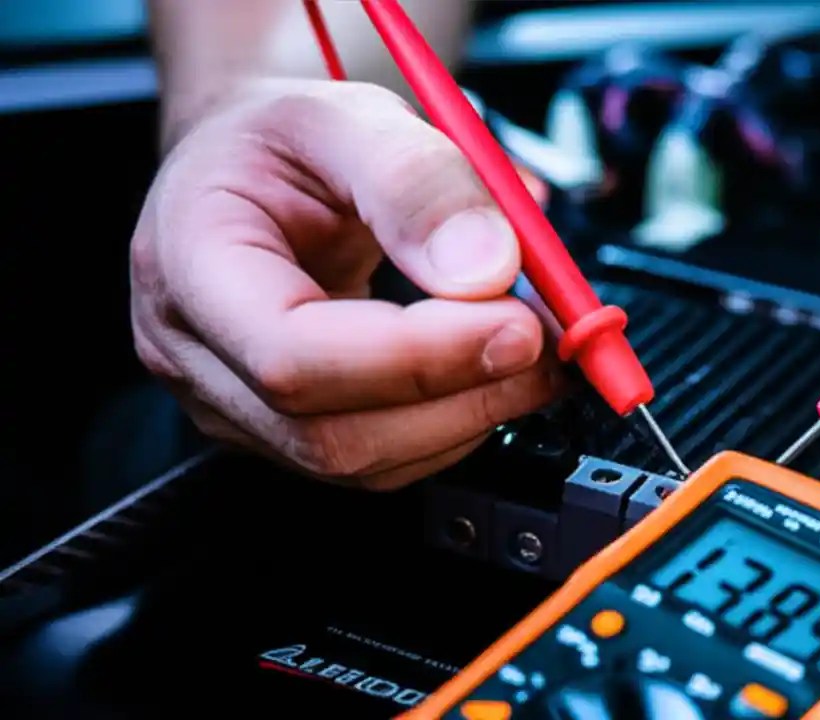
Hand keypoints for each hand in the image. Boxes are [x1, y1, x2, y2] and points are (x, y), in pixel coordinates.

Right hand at [130, 79, 561, 489]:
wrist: (255, 168)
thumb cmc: (286, 140)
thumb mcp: (348, 115)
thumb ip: (418, 180)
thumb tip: (488, 270)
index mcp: (189, 263)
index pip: (293, 356)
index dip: (418, 357)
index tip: (519, 323)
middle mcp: (196, 355)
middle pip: (333, 433)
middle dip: (462, 395)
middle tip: (549, 338)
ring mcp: (237, 407)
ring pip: (368, 462)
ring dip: (473, 413)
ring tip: (536, 344)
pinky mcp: (286, 431)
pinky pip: (383, 459)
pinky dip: (458, 420)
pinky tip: (494, 367)